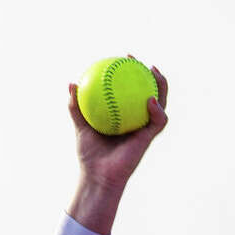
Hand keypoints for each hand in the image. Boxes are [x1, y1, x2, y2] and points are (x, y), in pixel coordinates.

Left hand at [68, 61, 169, 192]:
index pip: (132, 91)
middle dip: (151, 74)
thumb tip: (71, 83)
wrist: (98, 176)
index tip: (124, 59)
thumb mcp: (81, 126)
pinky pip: (158, 121)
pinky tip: (150, 99)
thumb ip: (76, 107)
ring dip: (162, 87)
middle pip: (151, 92)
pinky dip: (157, 110)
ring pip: (162, 103)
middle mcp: (138, 120)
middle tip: (140, 61)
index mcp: (125, 115)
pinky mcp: (149, 138)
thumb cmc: (89, 155)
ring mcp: (145, 128)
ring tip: (154, 73)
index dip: (131, 74)